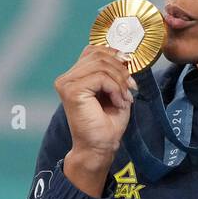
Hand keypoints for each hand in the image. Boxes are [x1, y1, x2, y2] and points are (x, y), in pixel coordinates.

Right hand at [55, 45, 139, 196]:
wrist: (99, 148)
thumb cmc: (107, 124)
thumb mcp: (114, 91)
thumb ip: (113, 72)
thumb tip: (125, 54)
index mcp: (74, 76)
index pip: (93, 50)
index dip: (114, 55)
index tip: (129, 71)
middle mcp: (66, 78)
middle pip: (98, 54)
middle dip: (121, 69)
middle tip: (131, 88)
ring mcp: (67, 83)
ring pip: (101, 64)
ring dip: (120, 81)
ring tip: (125, 98)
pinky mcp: (71, 91)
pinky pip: (101, 77)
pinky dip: (116, 89)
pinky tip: (119, 103)